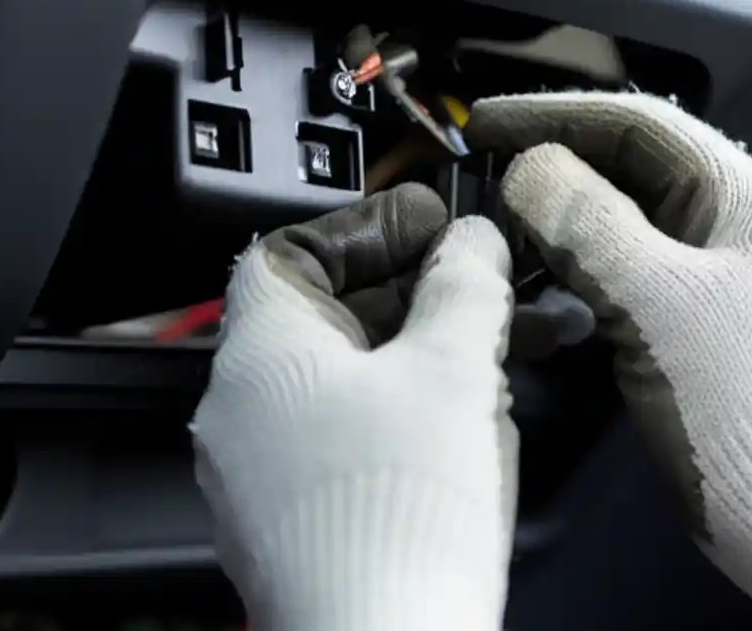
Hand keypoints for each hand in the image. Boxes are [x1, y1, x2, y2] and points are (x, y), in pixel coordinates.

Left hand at [190, 184, 517, 630]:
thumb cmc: (399, 514)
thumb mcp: (452, 369)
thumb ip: (464, 285)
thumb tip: (470, 243)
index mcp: (262, 353)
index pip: (290, 250)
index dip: (367, 226)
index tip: (431, 227)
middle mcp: (244, 412)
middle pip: (330, 317)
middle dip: (423, 296)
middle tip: (491, 290)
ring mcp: (264, 475)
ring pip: (352, 383)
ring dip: (428, 358)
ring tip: (507, 357)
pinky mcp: (296, 524)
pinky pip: (350, 442)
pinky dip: (408, 417)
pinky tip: (472, 427)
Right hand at [466, 93, 751, 629]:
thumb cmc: (745, 406)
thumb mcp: (659, 303)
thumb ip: (589, 227)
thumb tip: (532, 169)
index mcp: (748, 201)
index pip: (641, 125)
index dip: (557, 115)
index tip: (489, 124)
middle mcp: (737, 229)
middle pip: (631, 172)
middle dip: (556, 170)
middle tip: (486, 180)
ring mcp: (718, 281)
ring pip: (625, 227)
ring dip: (562, 225)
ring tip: (503, 235)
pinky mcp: (696, 330)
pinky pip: (627, 278)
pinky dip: (579, 275)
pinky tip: (542, 290)